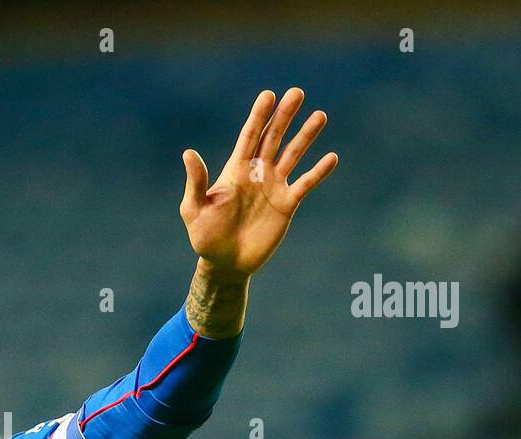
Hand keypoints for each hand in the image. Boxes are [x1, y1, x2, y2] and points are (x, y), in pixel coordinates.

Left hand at [180, 87, 337, 279]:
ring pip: (292, 155)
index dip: (259, 116)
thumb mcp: (194, 209)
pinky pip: (306, 184)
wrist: (225, 263)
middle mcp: (257, 173)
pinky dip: (318, 171)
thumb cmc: (205, 236)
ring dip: (306, 136)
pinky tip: (331, 157)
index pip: (249, 136)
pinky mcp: (287, 204)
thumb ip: (196, 181)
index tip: (268, 95)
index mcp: (235, 170)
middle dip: (284, 116)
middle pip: (273, 138)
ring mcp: (274, 187)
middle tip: (297, 92)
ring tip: (319, 115)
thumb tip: (188, 153)